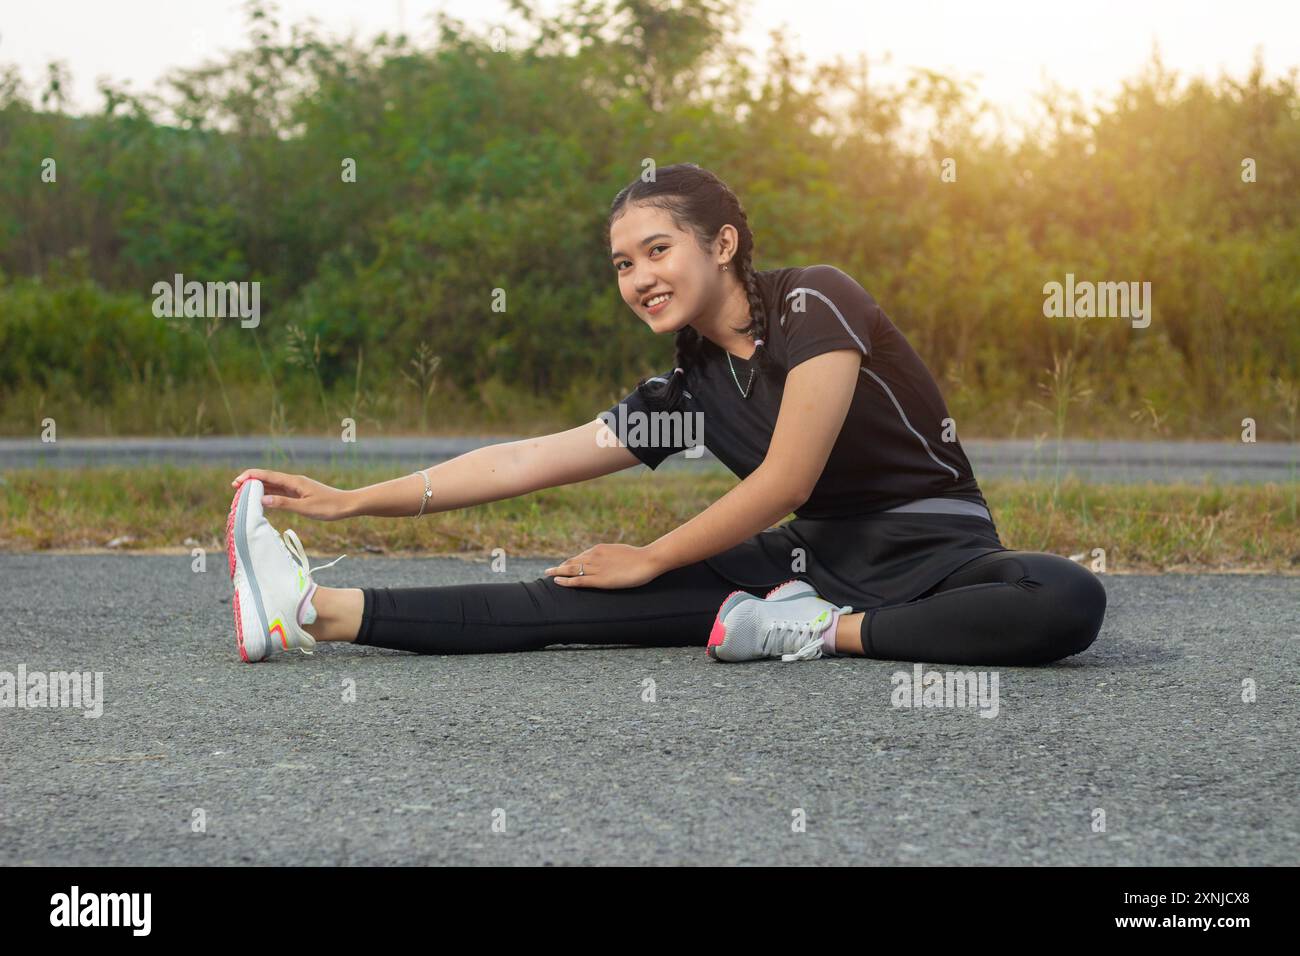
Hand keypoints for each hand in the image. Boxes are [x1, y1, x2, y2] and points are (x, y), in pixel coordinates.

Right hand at [230, 469, 349, 520]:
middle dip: (250, 482)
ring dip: (258, 488)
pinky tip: (262, 499)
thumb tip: (263, 499)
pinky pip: (280, 492)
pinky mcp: (299, 494)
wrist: (347, 505)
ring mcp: (296, 487)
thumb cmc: (329, 507)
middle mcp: (293, 482)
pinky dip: (269, 494)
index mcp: (294, 481)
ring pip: (273, 485)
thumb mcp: (305, 508)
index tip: (236, 481)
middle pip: (268, 479)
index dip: (250, 477)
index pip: (268, 476)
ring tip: (243, 494)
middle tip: (234, 489)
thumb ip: (284, 503)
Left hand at [544, 543, 661, 589]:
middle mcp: (594, 556)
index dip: (570, 562)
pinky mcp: (599, 580)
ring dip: (557, 572)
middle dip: (560, 566)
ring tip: (547, 575)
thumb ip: (611, 556)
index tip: (563, 566)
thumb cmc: (639, 557)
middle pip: (572, 561)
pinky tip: (556, 581)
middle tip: (548, 570)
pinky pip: (577, 580)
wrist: (647, 560)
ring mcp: (596, 568)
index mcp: (599, 549)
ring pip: (571, 569)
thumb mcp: (621, 553)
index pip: (580, 556)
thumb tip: (610, 561)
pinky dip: (565, 581)